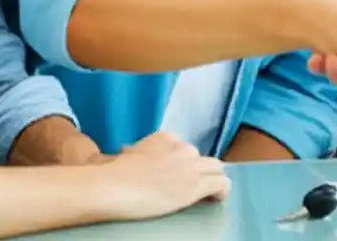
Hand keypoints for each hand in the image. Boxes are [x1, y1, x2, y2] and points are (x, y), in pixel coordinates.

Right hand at [96, 131, 229, 220]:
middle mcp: (182, 148)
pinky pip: (221, 184)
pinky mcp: (196, 185)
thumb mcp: (126, 154)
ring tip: (208, 193)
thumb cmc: (114, 174)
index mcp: (165, 138)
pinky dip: (222, 192)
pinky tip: (216, 199)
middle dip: (199, 170)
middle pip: (202, 158)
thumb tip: (128, 151)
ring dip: (213, 179)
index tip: (176, 174)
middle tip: (191, 185)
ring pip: (217, 168)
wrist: (115, 186)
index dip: (183, 163)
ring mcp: (191, 166)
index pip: (184, 148)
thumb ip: (134, 152)